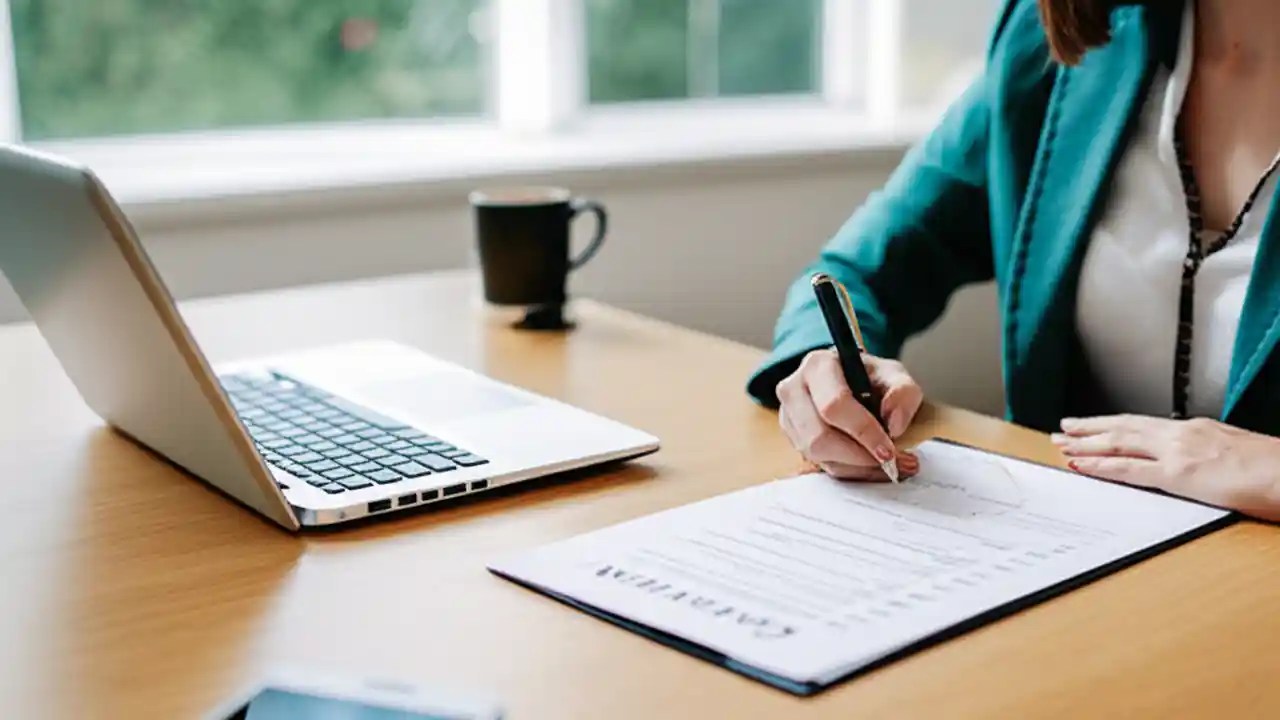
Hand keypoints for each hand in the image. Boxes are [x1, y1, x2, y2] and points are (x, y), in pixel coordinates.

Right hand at [775, 348, 923, 480]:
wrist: (851, 382)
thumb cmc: (869, 377)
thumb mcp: (894, 375)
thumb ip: (903, 393)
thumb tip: (894, 425)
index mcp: (817, 365)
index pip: (834, 405)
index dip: (863, 431)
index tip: (889, 450)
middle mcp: (793, 389)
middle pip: (819, 437)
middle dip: (858, 456)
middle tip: (890, 462)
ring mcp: (788, 416)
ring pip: (816, 455)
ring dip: (855, 466)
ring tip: (886, 465)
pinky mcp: (792, 438)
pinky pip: (818, 464)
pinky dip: (848, 469)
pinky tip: (869, 464)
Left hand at [1052, 414, 1279, 519]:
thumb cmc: (1274, 469)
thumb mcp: (1235, 453)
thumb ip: (1209, 454)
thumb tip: (1198, 463)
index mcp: (1197, 429)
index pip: (1144, 424)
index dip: (1114, 425)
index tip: (1092, 426)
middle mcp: (1182, 434)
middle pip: (1124, 427)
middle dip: (1091, 428)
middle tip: (1063, 430)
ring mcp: (1178, 452)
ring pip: (1120, 443)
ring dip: (1087, 444)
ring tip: (1062, 444)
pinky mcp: (1178, 474)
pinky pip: (1130, 470)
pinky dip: (1101, 466)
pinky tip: (1082, 466)